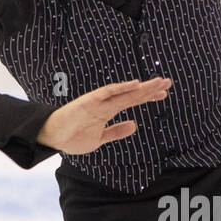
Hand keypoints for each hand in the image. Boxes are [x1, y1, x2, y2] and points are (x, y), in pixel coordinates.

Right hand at [37, 76, 171, 153]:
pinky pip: (107, 93)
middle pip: (132, 94)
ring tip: (158, 82)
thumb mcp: (100, 138)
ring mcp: (98, 102)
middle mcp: (106, 103)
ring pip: (124, 93)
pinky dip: (120, 88)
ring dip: (141, 87)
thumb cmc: (73, 137)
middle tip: (168, 82)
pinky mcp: (88, 102)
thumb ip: (116, 131)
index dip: (148, 97)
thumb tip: (134, 125)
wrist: (52, 138)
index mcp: (109, 110)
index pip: (132, 101)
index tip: (164, 95)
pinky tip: (134, 84)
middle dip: (150, 89)